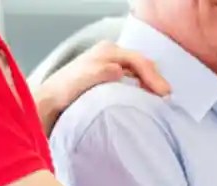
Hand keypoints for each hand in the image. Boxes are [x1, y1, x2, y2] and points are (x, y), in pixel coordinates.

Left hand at [36, 41, 170, 128]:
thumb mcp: (81, 80)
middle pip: (141, 64)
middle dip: (156, 79)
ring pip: (139, 71)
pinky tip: (147, 98)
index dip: (153, 76)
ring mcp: (111, 65)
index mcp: (106, 52)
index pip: (137, 60)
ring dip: (151, 83)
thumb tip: (119, 69)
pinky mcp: (110, 78)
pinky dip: (144, 87)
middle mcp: (110, 55)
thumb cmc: (63, 92)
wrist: (50, 103)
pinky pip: (134, 78)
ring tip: (160, 99)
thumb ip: (99, 73)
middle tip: (166, 97)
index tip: (163, 93)